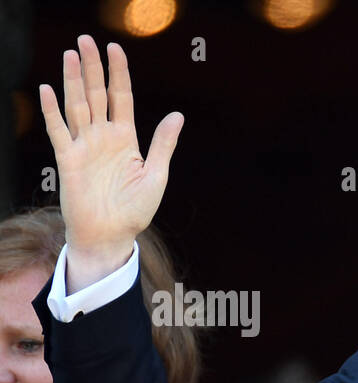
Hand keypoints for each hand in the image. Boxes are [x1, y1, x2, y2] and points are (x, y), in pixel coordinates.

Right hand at [38, 35, 183, 289]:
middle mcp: (103, 138)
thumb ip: (164, 144)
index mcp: (126, 139)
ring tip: (70, 55)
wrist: (112, 236)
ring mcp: (84, 146)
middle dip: (92, 68)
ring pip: (77, 106)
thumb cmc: (135, 210)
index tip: (116, 48)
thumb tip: (178, 115)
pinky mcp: (68, 160)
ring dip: (72, 81)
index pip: (121, 98)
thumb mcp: (156, 175)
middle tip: (85, 40)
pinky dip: (52, 111)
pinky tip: (48, 90)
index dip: (118, 73)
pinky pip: (59, 131)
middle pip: (96, 95)